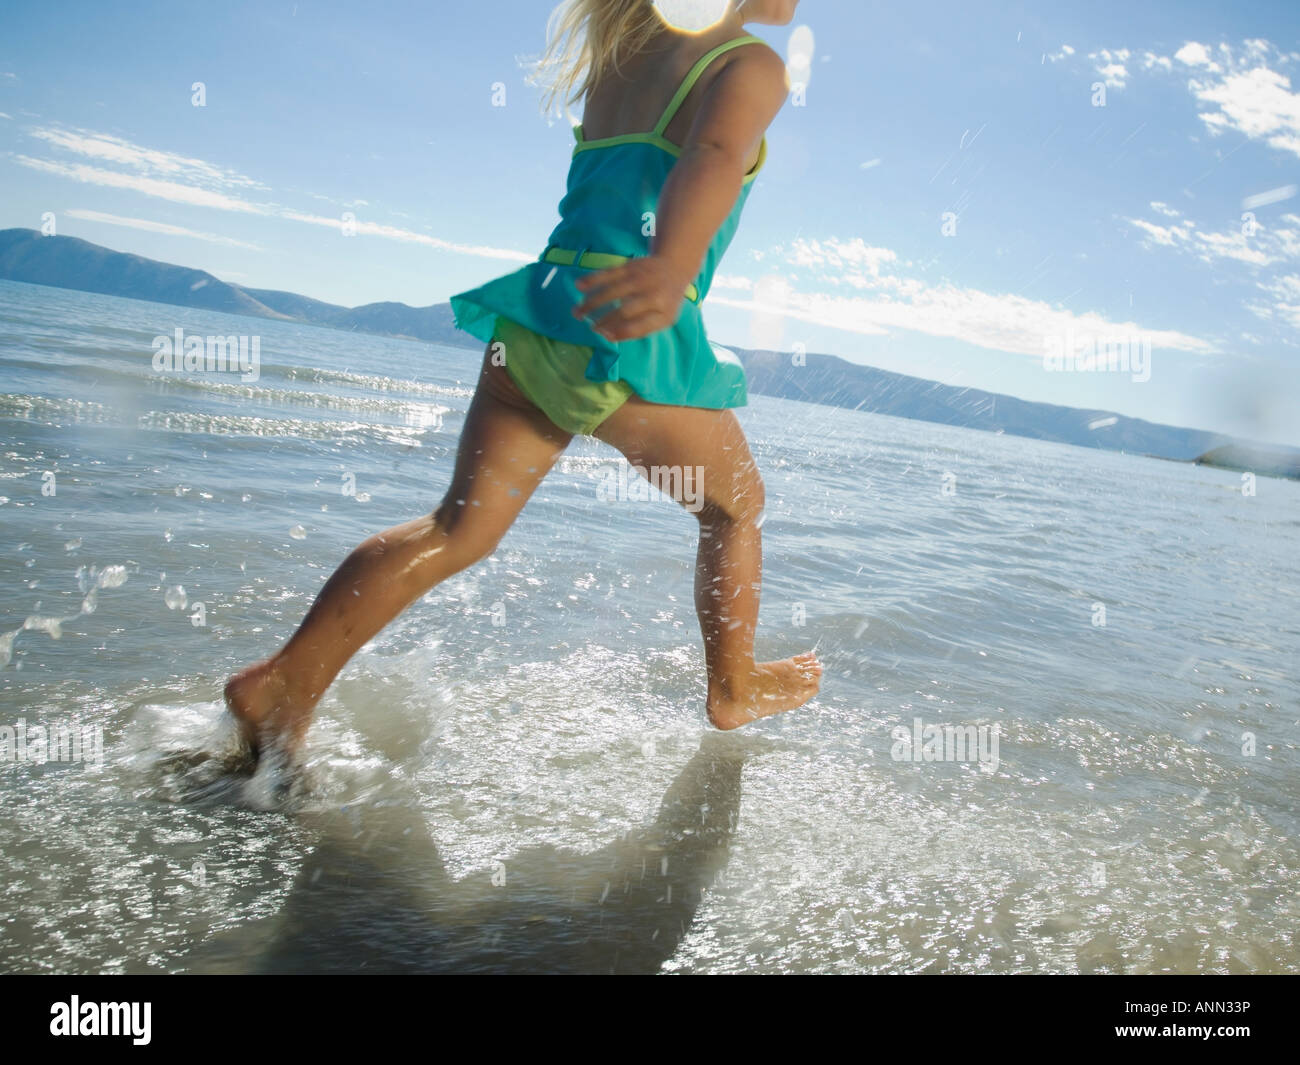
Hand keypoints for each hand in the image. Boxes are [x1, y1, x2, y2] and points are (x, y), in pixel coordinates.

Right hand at [571, 254, 694, 341]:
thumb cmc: (665, 301)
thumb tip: (609, 336)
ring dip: (592, 303)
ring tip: (577, 312)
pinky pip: (609, 273)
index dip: (620, 332)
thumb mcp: (663, 319)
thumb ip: (641, 328)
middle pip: (624, 311)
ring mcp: (642, 279)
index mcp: (663, 314)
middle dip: (604, 321)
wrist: (674, 268)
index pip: (639, 327)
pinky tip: (579, 286)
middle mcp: (654, 295)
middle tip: (590, 328)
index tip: (605, 335)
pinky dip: (593, 279)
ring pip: (613, 291)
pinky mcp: (631, 266)